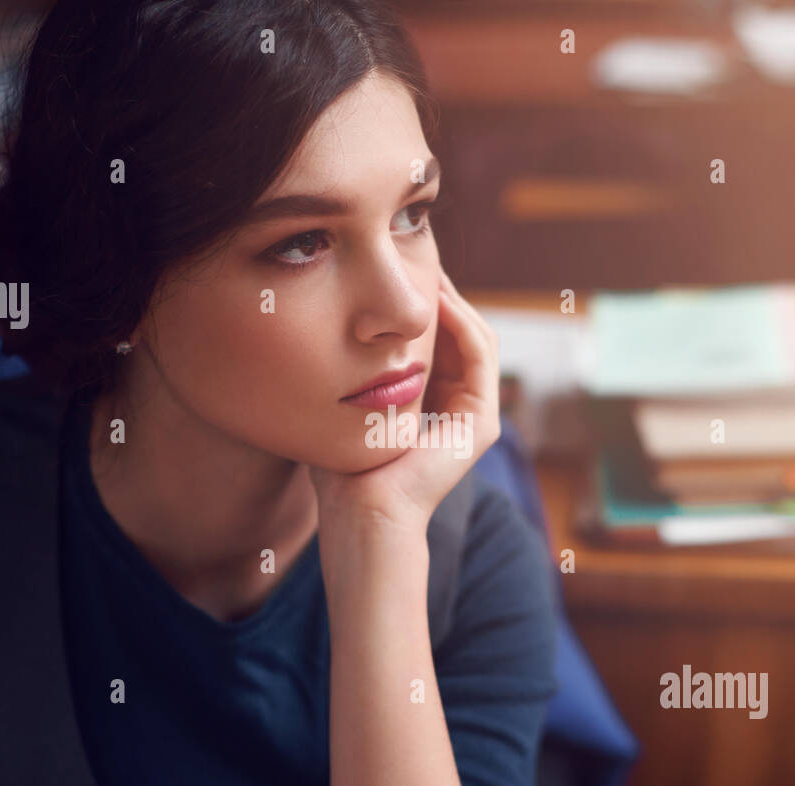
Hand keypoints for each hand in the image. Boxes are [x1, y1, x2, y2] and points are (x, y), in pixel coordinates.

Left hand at [309, 266, 500, 537]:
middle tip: (417, 259)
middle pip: (459, 335)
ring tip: (429, 271)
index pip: (436, 343)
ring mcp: (475, 417)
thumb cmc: (340, 474)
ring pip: (476, 338)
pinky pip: (481, 356)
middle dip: (441, 295)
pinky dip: (463, 322)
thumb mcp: (341, 408)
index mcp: (432, 408)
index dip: (420, 306)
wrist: (359, 516)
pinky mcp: (481, 424)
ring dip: (455, 301)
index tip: (396, 273)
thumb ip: (341, 376)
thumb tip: (313, 336)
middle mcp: (458, 410)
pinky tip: (438, 300)